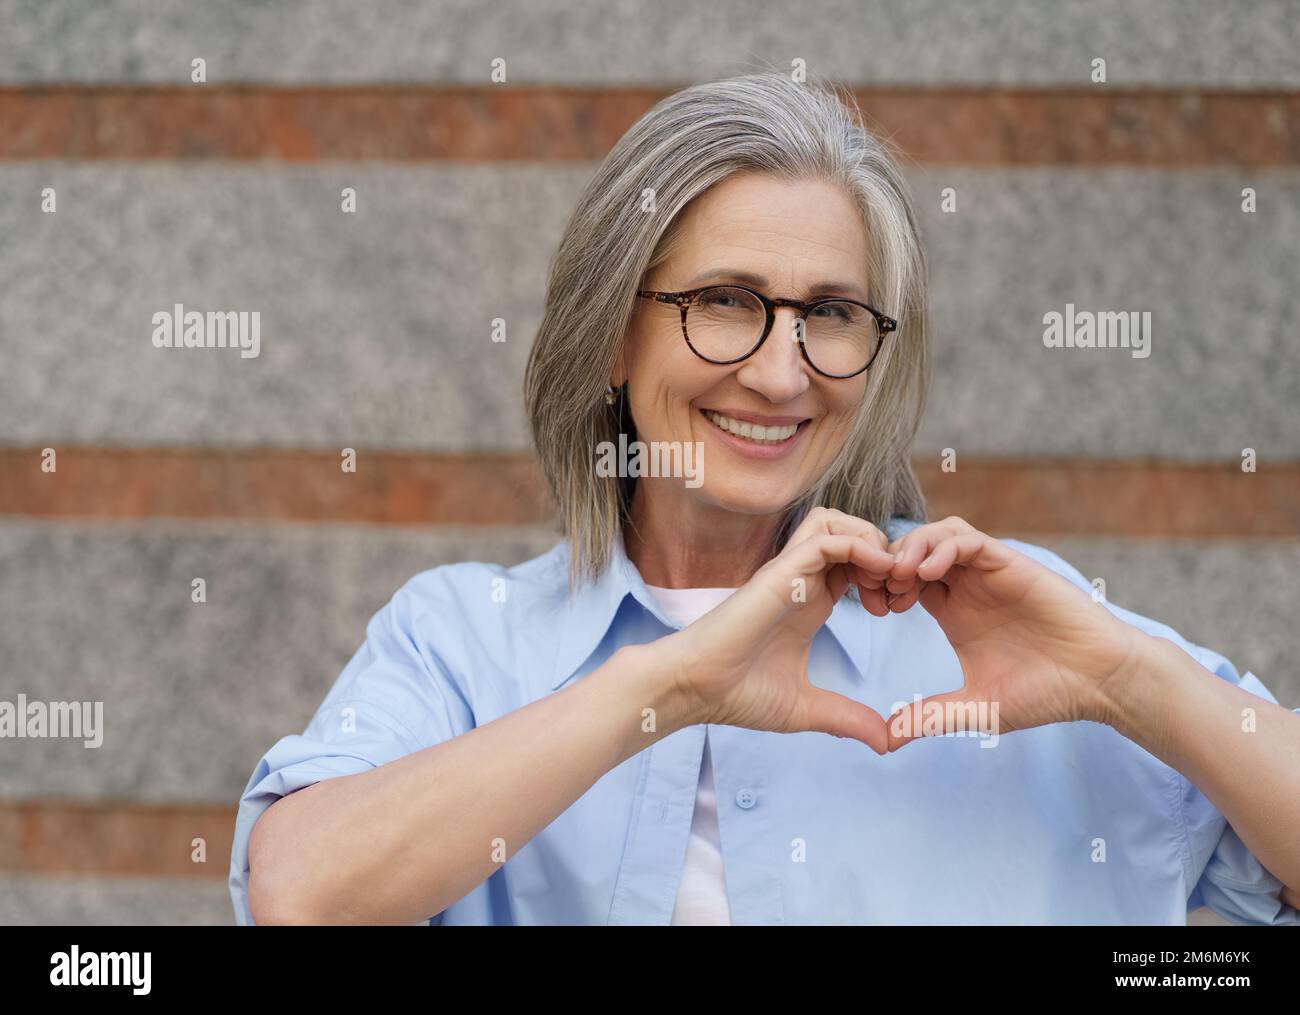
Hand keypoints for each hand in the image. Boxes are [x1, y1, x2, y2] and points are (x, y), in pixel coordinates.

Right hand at [659, 508, 896, 752]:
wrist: (694, 689)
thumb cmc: (736, 694)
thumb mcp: (807, 708)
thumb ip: (847, 719)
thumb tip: (884, 743)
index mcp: (809, 602)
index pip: (854, 564)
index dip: (884, 577)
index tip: (896, 610)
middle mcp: (801, 581)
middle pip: (849, 533)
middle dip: (885, 553)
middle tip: (899, 590)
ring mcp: (790, 573)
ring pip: (837, 523)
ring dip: (871, 542)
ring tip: (887, 577)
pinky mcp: (781, 571)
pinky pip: (827, 538)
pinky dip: (859, 546)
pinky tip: (877, 574)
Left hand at [881, 517, 1144, 750]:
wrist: (1099, 682)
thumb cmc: (1045, 693)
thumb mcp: (975, 708)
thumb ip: (930, 717)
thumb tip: (886, 741)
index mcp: (952, 611)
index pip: (902, 580)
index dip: (881, 587)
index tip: (871, 610)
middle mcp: (967, 586)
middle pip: (913, 549)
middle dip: (888, 562)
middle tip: (877, 588)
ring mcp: (988, 572)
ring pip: (938, 535)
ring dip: (912, 547)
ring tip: (900, 577)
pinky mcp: (1011, 564)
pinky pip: (969, 539)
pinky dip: (944, 546)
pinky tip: (930, 573)